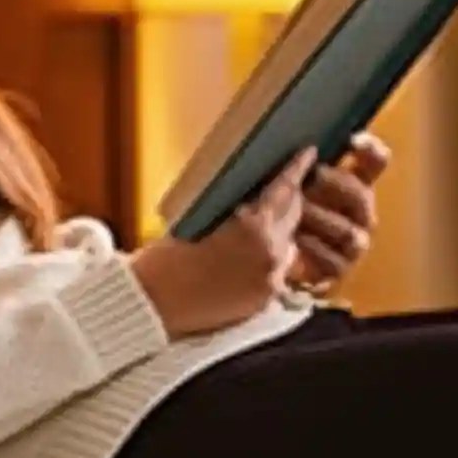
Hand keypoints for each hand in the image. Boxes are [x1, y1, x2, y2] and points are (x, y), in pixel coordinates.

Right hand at [131, 146, 316, 338]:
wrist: (150, 305)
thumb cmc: (164, 260)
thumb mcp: (198, 221)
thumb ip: (234, 211)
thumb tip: (250, 199)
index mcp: (254, 228)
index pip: (284, 191)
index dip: (297, 168)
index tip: (307, 153)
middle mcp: (272, 254)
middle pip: (292, 217)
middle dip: (288, 200)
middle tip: (283, 185)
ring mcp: (271, 281)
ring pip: (287, 247)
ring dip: (276, 235)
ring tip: (252, 230)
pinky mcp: (263, 302)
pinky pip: (275, 273)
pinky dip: (265, 262)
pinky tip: (242, 259)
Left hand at [286, 132, 390, 294]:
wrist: (263, 258)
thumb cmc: (279, 213)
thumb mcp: (281, 187)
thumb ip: (295, 169)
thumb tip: (307, 151)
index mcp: (351, 185)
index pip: (375, 163)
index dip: (371, 149)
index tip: (353, 139)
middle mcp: (359, 212)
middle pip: (362, 195)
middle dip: (338, 185)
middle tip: (315, 177)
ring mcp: (353, 242)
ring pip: (349, 231)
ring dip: (320, 220)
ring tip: (297, 215)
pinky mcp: (339, 269)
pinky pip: (334, 259)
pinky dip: (313, 250)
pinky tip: (295, 245)